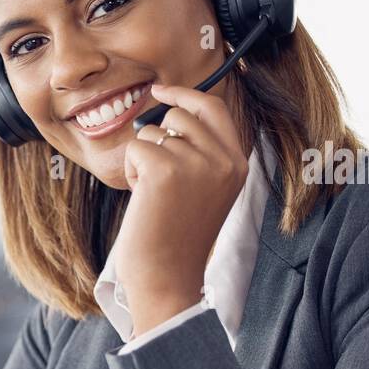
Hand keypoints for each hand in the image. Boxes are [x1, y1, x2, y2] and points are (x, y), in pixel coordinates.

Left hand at [117, 83, 249, 336]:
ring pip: (153, 132)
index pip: (213, 107)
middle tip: (159, 180)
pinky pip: (135, 148)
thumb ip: (200, 151)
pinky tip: (142, 199)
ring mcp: (197, 163)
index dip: (184, 96)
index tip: (160, 92)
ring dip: (144, 159)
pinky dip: (130, 171)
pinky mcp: (165, 170)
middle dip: (158, 140)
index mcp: (237, 163)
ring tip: (154, 195)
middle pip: (178, 116)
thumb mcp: (205, 189)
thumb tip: (169, 110)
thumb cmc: (176, 237)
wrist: (167, 276)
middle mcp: (223, 160)